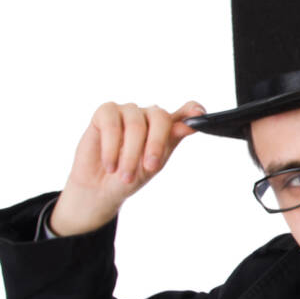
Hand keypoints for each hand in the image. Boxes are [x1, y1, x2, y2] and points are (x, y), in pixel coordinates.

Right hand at [49, 101, 204, 234]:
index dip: (193, 110)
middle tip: (150, 167)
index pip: (185, 112)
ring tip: (125, 176)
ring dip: (130, 154)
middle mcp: (149, 115)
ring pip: (135, 124)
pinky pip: (111, 124)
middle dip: (156, 144)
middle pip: (160, 117)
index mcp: (167, 127)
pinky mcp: (105, 112)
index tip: (200, 115)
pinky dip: (111, 148)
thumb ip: (169, 143)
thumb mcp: (153, 164)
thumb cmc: (130, 175)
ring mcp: (128, 111)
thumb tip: (189, 126)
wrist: (100, 188)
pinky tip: (110, 165)